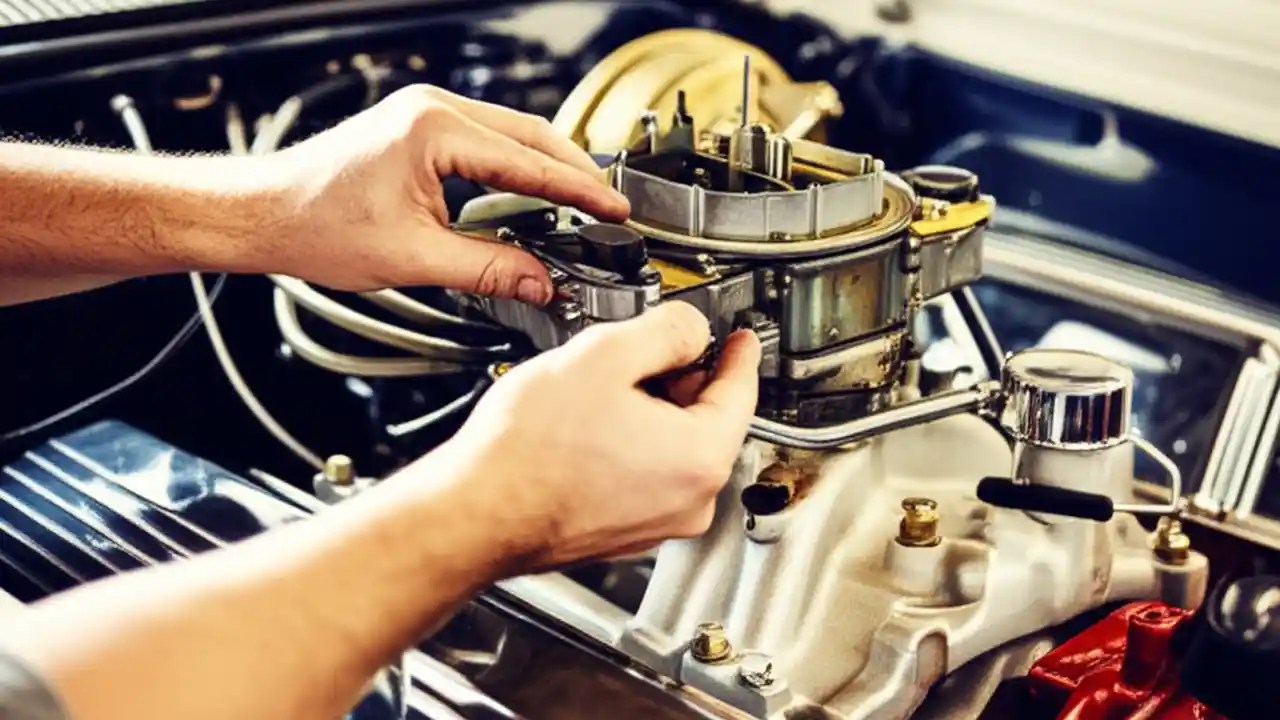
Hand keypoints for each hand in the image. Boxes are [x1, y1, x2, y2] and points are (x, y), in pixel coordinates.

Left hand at [266, 84, 628, 297]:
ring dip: (547, 167)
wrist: (264, 214)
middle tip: (609, 205)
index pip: (527, 161)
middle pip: (530, 135)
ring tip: (581, 201)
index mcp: (433, 130)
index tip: (612, 209)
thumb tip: (538, 281)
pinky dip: (517, 166)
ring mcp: (424, 114)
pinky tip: (532, 191)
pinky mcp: (418, 128)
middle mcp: (431, 110)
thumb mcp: (414, 258)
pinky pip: (486, 141)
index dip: (577, 190)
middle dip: (574, 172)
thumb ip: (487, 270)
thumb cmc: (315, 225)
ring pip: (510, 134)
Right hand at [423, 301, 760, 571]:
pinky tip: (587, 430)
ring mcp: (656, 525)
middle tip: (647, 353)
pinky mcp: (622, 534)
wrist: (473, 514)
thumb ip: (666, 331)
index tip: (741, 337)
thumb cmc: (527, 453)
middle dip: (683, 380)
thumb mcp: (604, 356)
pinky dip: (629, 448)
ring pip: (674, 450)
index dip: (739, 352)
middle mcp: (689, 503)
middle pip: (708, 421)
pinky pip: (645, 477)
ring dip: (652, 414)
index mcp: (699, 459)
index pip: (742, 391)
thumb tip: (692, 329)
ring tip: (601, 392)